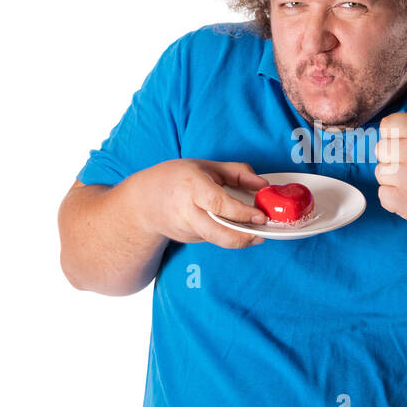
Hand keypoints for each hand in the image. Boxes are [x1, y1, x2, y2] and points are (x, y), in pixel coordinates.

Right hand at [138, 159, 269, 247]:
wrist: (143, 202)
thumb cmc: (176, 179)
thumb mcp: (206, 166)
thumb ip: (238, 172)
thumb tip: (263, 185)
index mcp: (192, 186)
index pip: (217, 203)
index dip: (241, 212)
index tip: (260, 216)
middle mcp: (186, 211)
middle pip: (217, 232)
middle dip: (243, 238)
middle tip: (262, 234)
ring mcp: (186, 228)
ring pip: (217, 240)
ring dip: (239, 240)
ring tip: (255, 234)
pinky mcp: (189, 239)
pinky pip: (213, 240)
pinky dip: (228, 237)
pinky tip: (237, 230)